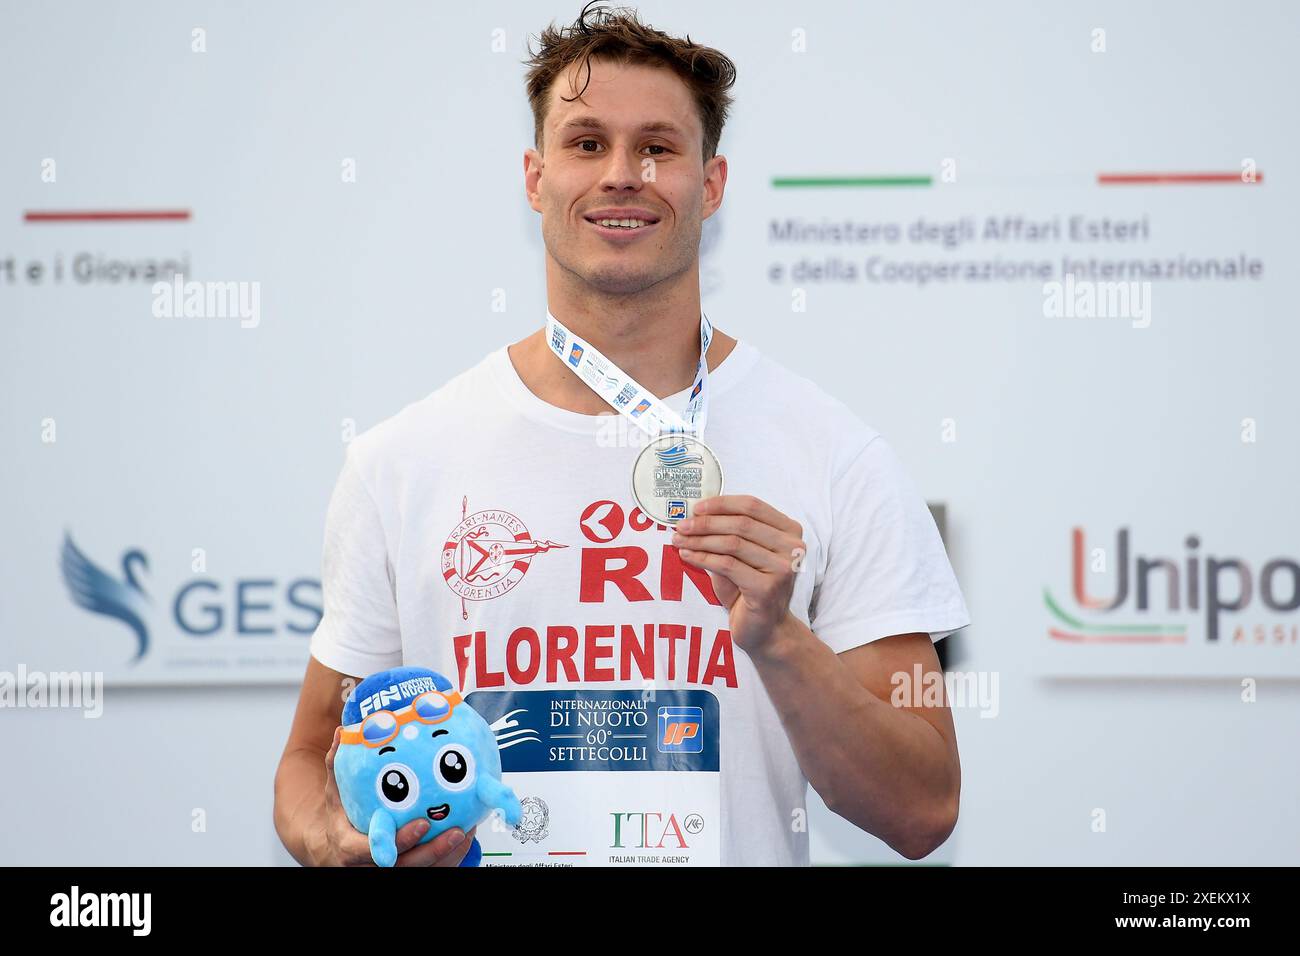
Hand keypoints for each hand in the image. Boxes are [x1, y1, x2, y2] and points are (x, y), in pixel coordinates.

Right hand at [312, 726, 476, 866]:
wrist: (337, 848)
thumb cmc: (340, 816)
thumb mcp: (334, 792)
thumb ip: (337, 764)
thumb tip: (341, 732)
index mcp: (350, 847)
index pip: (373, 849)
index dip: (399, 840)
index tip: (422, 824)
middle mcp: (371, 864)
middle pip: (405, 865)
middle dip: (433, 851)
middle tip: (457, 830)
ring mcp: (390, 869)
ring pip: (422, 871)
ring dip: (448, 856)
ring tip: (468, 831)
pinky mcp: (407, 870)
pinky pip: (433, 871)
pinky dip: (452, 858)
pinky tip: (467, 836)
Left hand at [672, 495, 806, 654]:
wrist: (765, 630)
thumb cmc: (750, 590)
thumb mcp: (742, 555)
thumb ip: (729, 533)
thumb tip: (694, 514)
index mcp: (789, 531)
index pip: (752, 505)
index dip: (721, 504)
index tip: (695, 508)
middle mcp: (792, 547)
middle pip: (741, 523)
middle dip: (706, 522)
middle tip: (681, 525)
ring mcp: (782, 568)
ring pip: (732, 543)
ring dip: (700, 540)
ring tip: (679, 540)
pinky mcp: (767, 588)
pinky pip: (727, 565)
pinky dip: (702, 558)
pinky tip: (687, 556)